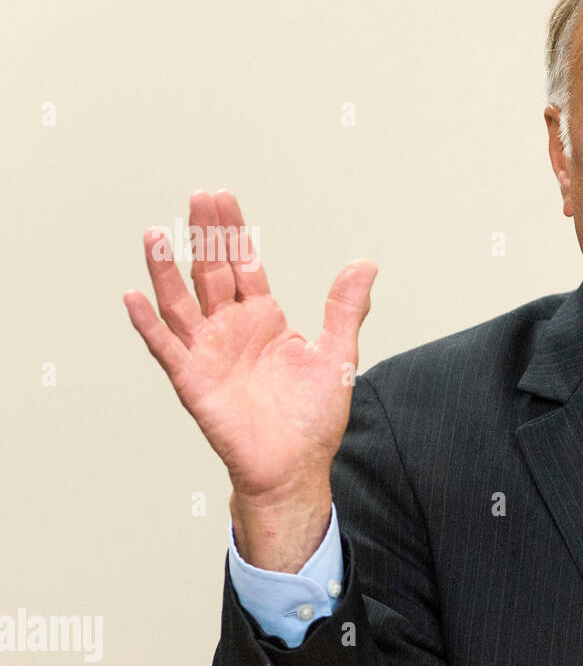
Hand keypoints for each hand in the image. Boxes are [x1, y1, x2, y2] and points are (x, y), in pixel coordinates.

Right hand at [124, 189, 376, 565]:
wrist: (295, 468)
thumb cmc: (312, 420)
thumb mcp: (336, 356)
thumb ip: (345, 309)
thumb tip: (365, 264)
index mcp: (263, 319)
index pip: (243, 265)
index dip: (233, 233)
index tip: (222, 197)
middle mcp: (230, 330)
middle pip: (210, 272)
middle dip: (205, 235)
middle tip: (198, 197)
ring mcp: (208, 354)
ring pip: (180, 303)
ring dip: (166, 270)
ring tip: (157, 234)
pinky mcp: (193, 382)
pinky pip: (166, 349)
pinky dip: (148, 325)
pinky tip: (134, 297)